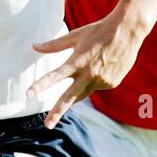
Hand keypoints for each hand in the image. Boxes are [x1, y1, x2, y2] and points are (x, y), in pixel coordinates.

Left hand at [27, 15, 145, 127]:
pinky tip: (102, 65)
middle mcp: (89, 74)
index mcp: (77, 62)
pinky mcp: (112, 83)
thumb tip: (34, 46)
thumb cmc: (98, 30)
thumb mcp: (75, 36)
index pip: (54, 77)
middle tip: (47, 125)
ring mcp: (102, 81)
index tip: (28, 94)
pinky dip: (94, 80)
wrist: (128, 31)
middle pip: (69, 98)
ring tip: (81, 77)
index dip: (40, 86)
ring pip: (83, 94)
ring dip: (74, 95)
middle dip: (57, 112)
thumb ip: (54, 45)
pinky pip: (96, 86)